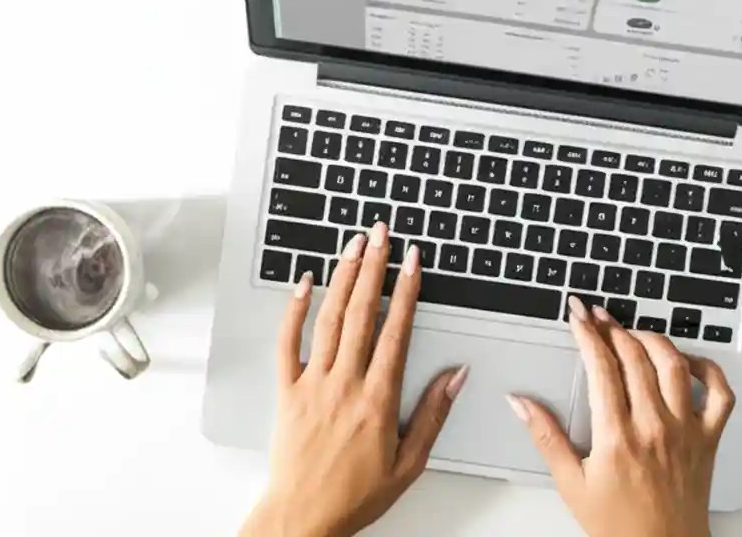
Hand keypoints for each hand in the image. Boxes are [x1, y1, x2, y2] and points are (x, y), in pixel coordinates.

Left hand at [241, 223, 467, 536]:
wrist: (302, 518)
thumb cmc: (355, 496)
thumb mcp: (409, 463)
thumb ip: (433, 414)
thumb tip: (455, 375)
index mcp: (378, 399)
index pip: (396, 331)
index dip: (406, 291)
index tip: (412, 261)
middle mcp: (344, 384)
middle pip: (361, 313)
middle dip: (373, 267)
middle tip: (382, 234)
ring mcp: (312, 384)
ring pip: (328, 319)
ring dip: (342, 277)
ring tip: (353, 245)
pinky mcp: (286, 391)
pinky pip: (287, 342)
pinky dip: (294, 310)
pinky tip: (304, 283)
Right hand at [508, 298, 734, 536]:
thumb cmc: (618, 525)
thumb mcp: (571, 483)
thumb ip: (545, 437)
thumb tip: (520, 403)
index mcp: (617, 436)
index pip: (601, 367)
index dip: (587, 334)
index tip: (578, 316)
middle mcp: (654, 426)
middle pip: (635, 357)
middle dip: (613, 327)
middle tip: (598, 316)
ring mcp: (686, 429)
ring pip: (674, 364)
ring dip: (651, 339)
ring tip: (633, 333)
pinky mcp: (708, 438)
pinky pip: (719, 392)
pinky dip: (706, 368)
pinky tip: (686, 362)